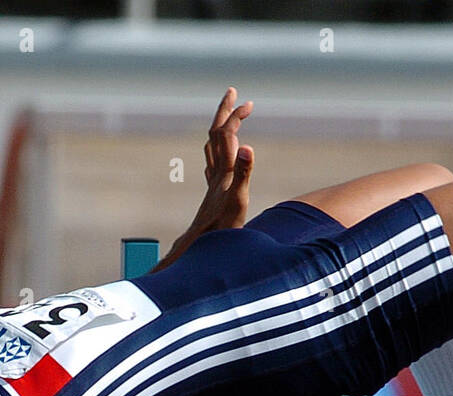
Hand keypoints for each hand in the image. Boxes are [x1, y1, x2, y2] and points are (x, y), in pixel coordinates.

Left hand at [153, 88, 254, 270]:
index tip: (249, 103)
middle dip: (224, 111)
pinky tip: (218, 156)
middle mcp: (216, 172)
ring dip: (220, 127)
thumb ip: (243, 172)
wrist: (203, 247)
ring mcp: (214, 182)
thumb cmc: (222, 227)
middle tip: (232, 92)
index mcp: (224, 170)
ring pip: (213, 146)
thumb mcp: (238, 199)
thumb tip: (247, 147)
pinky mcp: (214, 193)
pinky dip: (218, 150)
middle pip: (216, 134)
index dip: (236, 115)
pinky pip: (213, 164)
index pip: (227, 133)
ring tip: (226, 116)